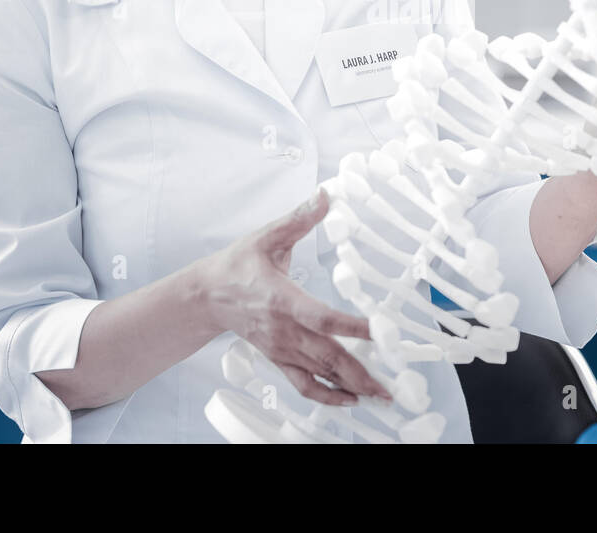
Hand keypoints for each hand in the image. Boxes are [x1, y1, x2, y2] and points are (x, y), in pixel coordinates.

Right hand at [199, 187, 392, 405]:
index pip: (322, 318)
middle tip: (391, 386)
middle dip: (361, 372)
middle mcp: (283, 330)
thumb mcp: (266, 236)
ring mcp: (281, 349)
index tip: (379, 332)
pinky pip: (304, 384)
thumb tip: (325, 195)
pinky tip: (351, 400)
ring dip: (352, 387)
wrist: (206, 295)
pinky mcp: (279, 359)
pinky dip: (328, 396)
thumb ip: (299, 218)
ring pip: (320, 374)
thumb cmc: (236, 265)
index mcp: (282, 299)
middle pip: (327, 356)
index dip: (351, 327)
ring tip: (381, 396)